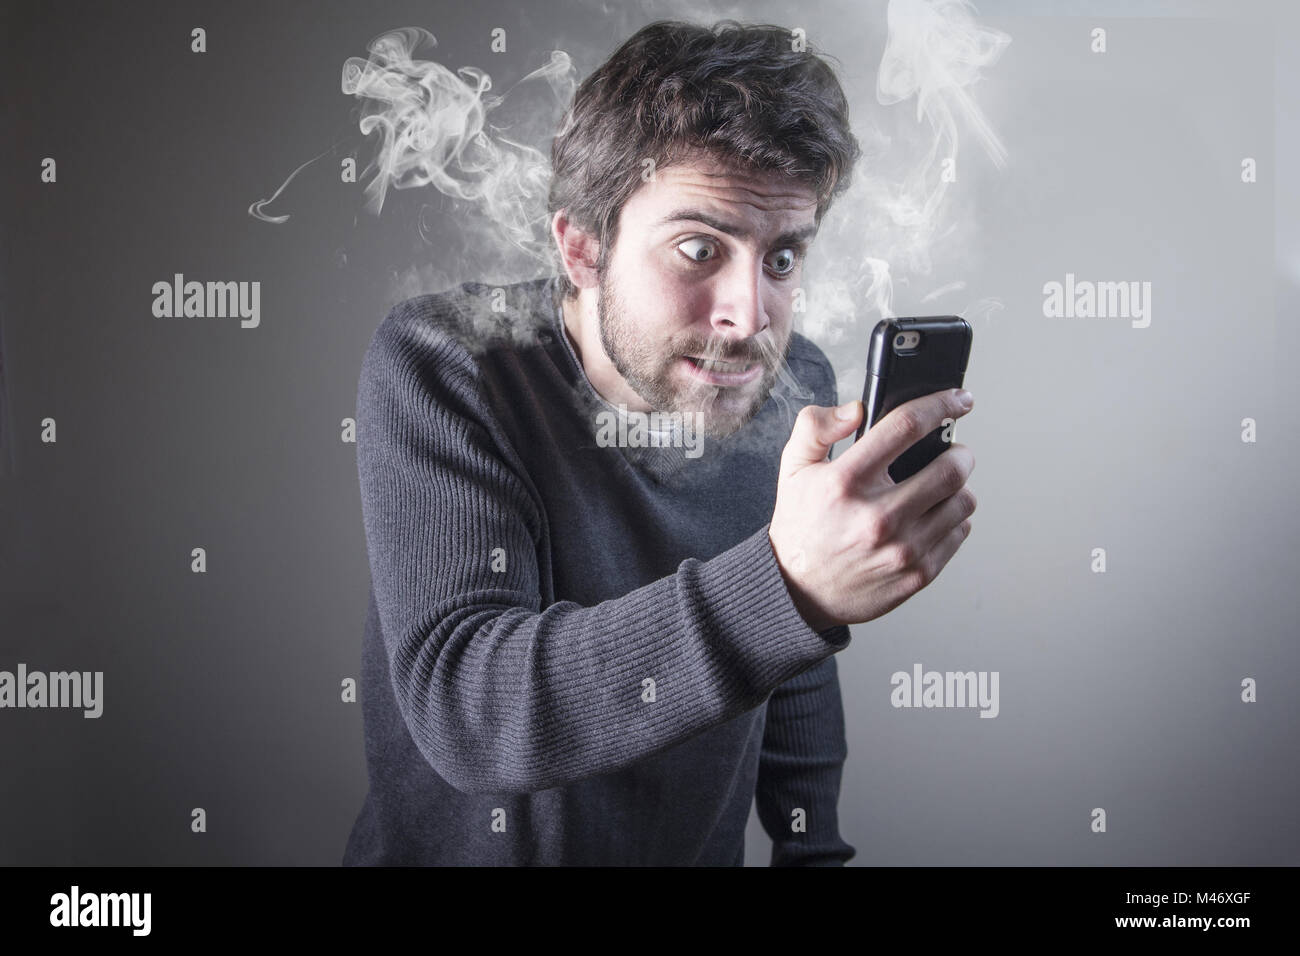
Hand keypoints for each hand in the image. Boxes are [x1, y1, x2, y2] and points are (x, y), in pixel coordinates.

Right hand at [768, 389, 975, 631]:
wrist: (797, 591)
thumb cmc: (801, 527)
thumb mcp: (794, 469)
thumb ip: (816, 427)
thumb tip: (856, 410)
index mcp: (846, 482)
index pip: (907, 426)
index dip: (942, 404)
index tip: (959, 400)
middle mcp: (877, 516)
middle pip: (951, 467)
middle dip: (959, 452)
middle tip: (953, 452)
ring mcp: (902, 548)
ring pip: (963, 501)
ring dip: (959, 487)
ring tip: (940, 487)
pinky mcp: (918, 573)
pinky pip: (960, 533)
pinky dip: (954, 519)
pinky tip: (932, 516)